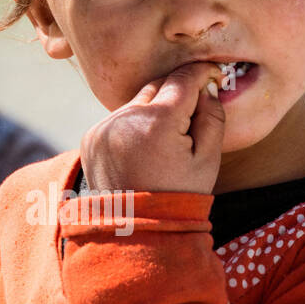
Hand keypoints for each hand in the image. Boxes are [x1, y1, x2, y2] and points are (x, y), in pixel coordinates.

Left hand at [80, 61, 225, 194]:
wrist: (137, 230)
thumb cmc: (179, 196)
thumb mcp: (208, 160)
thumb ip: (212, 117)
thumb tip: (207, 88)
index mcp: (158, 122)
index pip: (183, 80)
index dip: (202, 73)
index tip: (213, 74)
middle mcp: (126, 118)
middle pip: (158, 86)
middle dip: (177, 94)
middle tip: (192, 113)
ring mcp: (104, 127)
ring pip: (138, 102)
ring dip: (154, 111)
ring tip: (164, 142)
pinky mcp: (91, 138)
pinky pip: (119, 119)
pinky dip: (133, 126)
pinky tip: (143, 150)